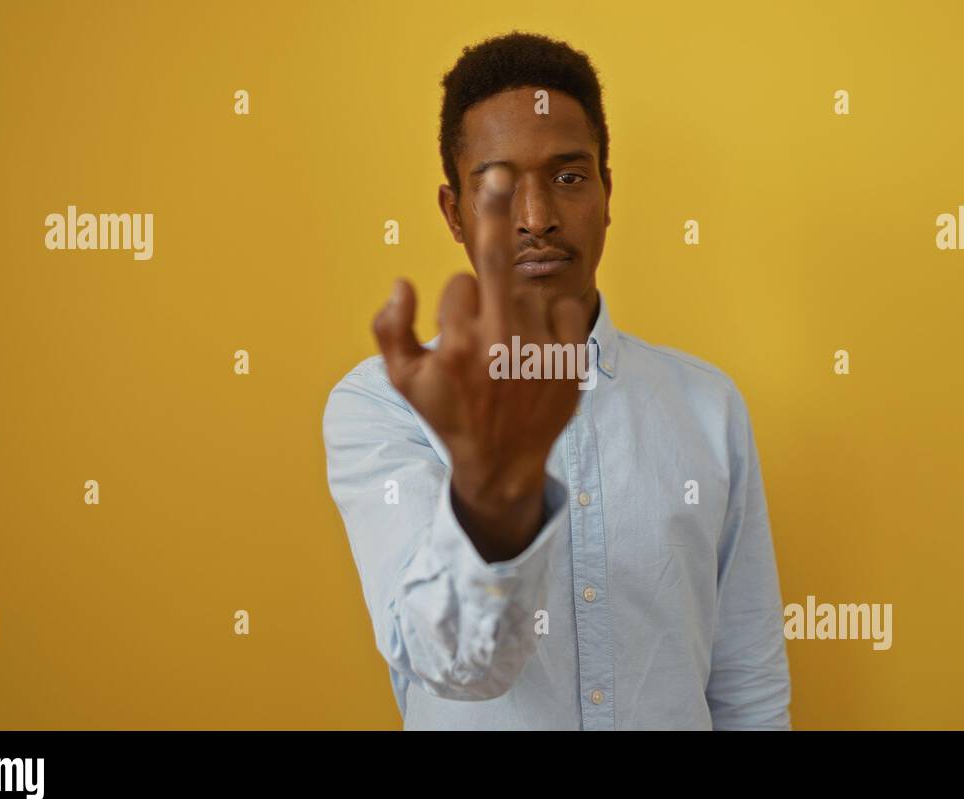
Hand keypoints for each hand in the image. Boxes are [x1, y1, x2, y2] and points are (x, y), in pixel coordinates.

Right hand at [371, 176, 588, 560]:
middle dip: (494, 209)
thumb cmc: (449, 413)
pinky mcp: (573, 360)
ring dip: (518, 305)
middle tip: (501, 172)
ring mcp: (541, 351)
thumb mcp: (404, 380)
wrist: (502, 461)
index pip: (460, 282)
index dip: (458, 302)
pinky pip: (567, 305)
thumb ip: (389, 329)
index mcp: (459, 345)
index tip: (460, 332)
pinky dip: (555, 316)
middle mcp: (501, 345)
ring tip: (512, 348)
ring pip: (529, 289)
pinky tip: (539, 345)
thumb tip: (401, 282)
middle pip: (497, 259)